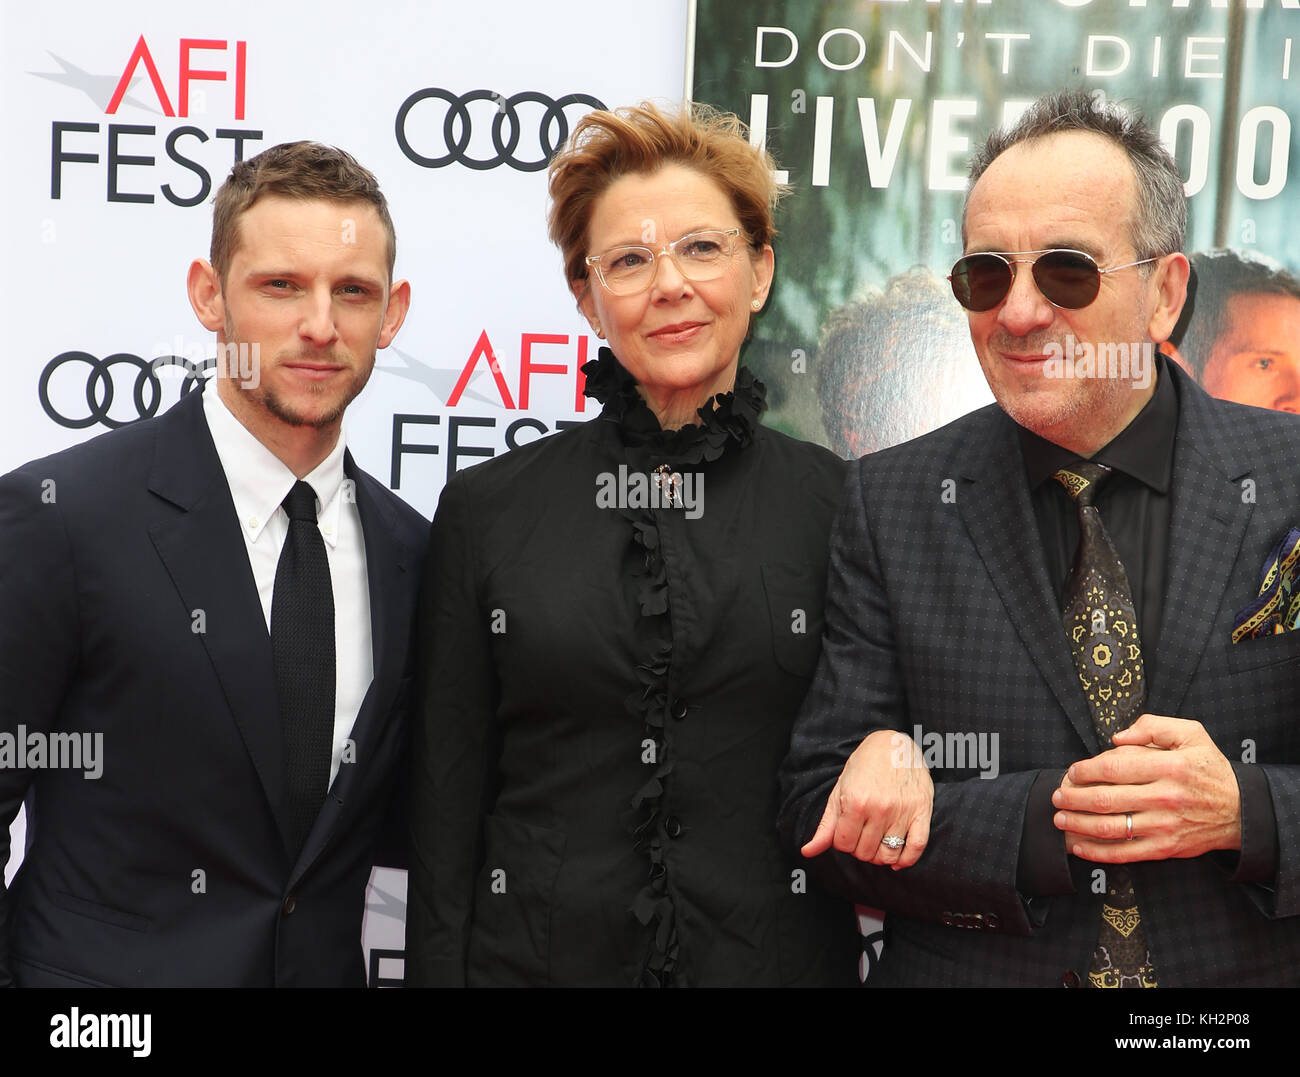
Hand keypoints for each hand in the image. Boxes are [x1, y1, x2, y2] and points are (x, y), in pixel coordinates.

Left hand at [801, 729, 932, 868]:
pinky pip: (916, 847)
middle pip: (865, 853)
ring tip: (877, 844)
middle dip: (860, 849)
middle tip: (862, 836)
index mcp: (855, 801)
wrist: (894, 744)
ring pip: (888, 855)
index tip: (846, 833)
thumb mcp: (840, 791)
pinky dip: (906, 860)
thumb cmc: (864, 767)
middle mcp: (879, 808)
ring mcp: (902, 811)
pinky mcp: (922, 811)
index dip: (842, 842)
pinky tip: (897, 860)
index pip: (843, 844)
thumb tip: (807, 851)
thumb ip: (826, 825)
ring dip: (880, 856)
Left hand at [1052, 713, 1240, 862]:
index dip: (1086, 770)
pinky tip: (1078, 845)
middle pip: (1106, 799)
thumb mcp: (1191, 734)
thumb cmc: (1209, 768)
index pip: (1114, 767)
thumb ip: (1153, 726)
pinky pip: (1125, 853)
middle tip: (1057, 796)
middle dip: (1073, 798)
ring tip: (1060, 818)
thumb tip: (1117, 737)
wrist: (1241, 810)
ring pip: (1110, 828)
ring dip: (1078, 824)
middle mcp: (1165, 797)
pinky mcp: (1166, 848)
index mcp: (1169, 766)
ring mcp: (1165, 825)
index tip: (1072, 771)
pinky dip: (1097, 852)